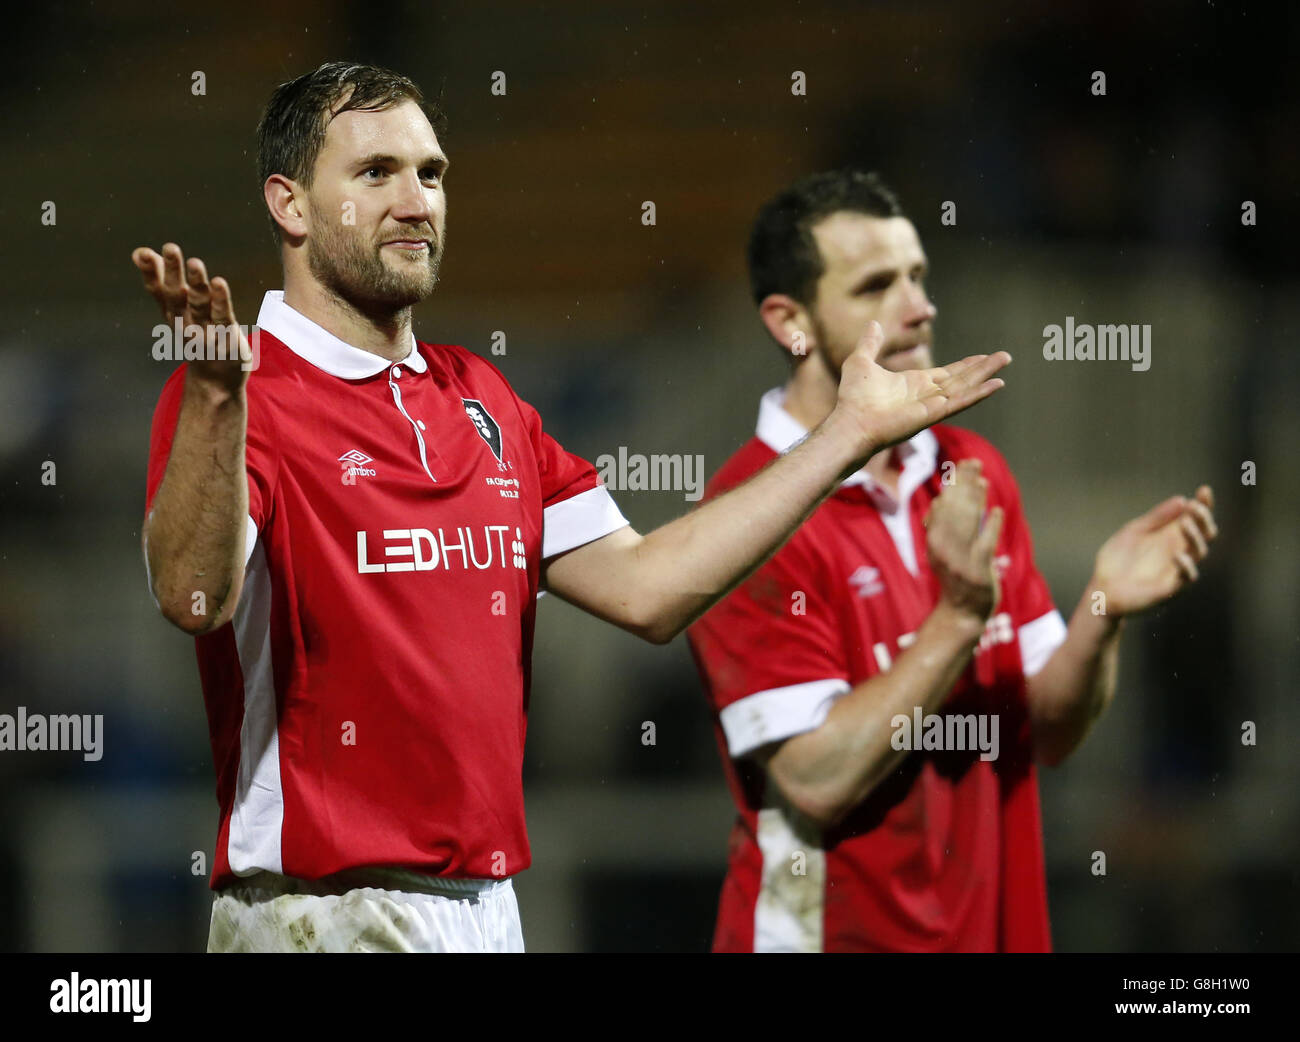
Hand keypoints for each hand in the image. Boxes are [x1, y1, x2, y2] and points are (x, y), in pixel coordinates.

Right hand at [133, 242, 252, 392]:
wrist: (216, 381)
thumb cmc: (196, 338)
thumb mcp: (177, 311)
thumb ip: (163, 282)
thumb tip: (141, 252)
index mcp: (172, 314)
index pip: (158, 292)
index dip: (150, 273)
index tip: (141, 253)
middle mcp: (184, 322)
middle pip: (176, 295)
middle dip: (173, 272)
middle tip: (170, 248)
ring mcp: (205, 330)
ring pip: (199, 304)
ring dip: (196, 283)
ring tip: (195, 262)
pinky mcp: (227, 336)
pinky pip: (222, 316)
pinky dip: (220, 300)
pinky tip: (219, 282)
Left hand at [835, 321, 1010, 455]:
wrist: (849, 422)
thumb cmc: (852, 399)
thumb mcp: (861, 361)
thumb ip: (870, 343)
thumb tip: (874, 323)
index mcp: (913, 384)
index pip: (946, 373)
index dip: (965, 365)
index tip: (982, 356)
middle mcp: (926, 395)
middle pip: (961, 379)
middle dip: (982, 368)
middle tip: (1005, 356)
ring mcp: (931, 406)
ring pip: (965, 387)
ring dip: (986, 375)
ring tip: (1005, 362)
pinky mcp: (933, 415)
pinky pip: (960, 402)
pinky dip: (979, 393)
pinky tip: (997, 384)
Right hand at [923, 459, 1003, 621]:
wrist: (961, 613)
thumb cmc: (953, 578)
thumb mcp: (939, 552)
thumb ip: (940, 528)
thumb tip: (942, 500)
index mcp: (933, 542)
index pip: (942, 507)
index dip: (952, 485)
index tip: (961, 466)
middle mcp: (944, 549)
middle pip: (954, 509)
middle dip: (963, 484)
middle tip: (973, 462)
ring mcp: (962, 560)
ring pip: (968, 523)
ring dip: (976, 498)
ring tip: (983, 480)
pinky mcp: (979, 571)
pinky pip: (986, 543)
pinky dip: (992, 525)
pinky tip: (997, 510)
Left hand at [1091, 485, 1217, 616]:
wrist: (1102, 588)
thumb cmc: (1118, 559)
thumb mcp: (1134, 531)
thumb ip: (1156, 517)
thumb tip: (1182, 500)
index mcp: (1170, 535)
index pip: (1194, 518)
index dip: (1203, 504)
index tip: (1204, 490)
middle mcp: (1179, 549)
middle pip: (1204, 533)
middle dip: (1204, 519)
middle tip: (1196, 507)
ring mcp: (1177, 568)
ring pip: (1199, 552)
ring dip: (1195, 537)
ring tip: (1185, 523)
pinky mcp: (1172, 586)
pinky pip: (1188, 576)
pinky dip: (1186, 565)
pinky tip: (1178, 555)